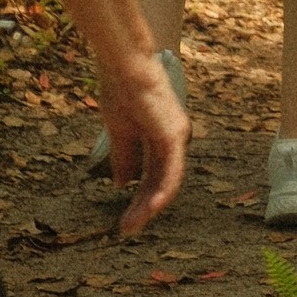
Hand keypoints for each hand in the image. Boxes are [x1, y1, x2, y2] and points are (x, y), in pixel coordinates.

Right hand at [94, 53, 188, 239]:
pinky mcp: (174, 136)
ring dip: (149, 206)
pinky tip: (150, 209)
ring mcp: (176, 137)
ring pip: (167, 182)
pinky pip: (171, 172)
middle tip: (127, 229)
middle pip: (160, 181)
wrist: (122, 67)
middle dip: (143, 207)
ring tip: (132, 225)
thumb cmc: (119, 90)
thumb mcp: (119, 131)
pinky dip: (162, 192)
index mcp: (161, 135)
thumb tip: (123, 184)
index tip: (125, 216)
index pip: (153, 174)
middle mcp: (173, 138)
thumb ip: (124, 157)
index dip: (139, 196)